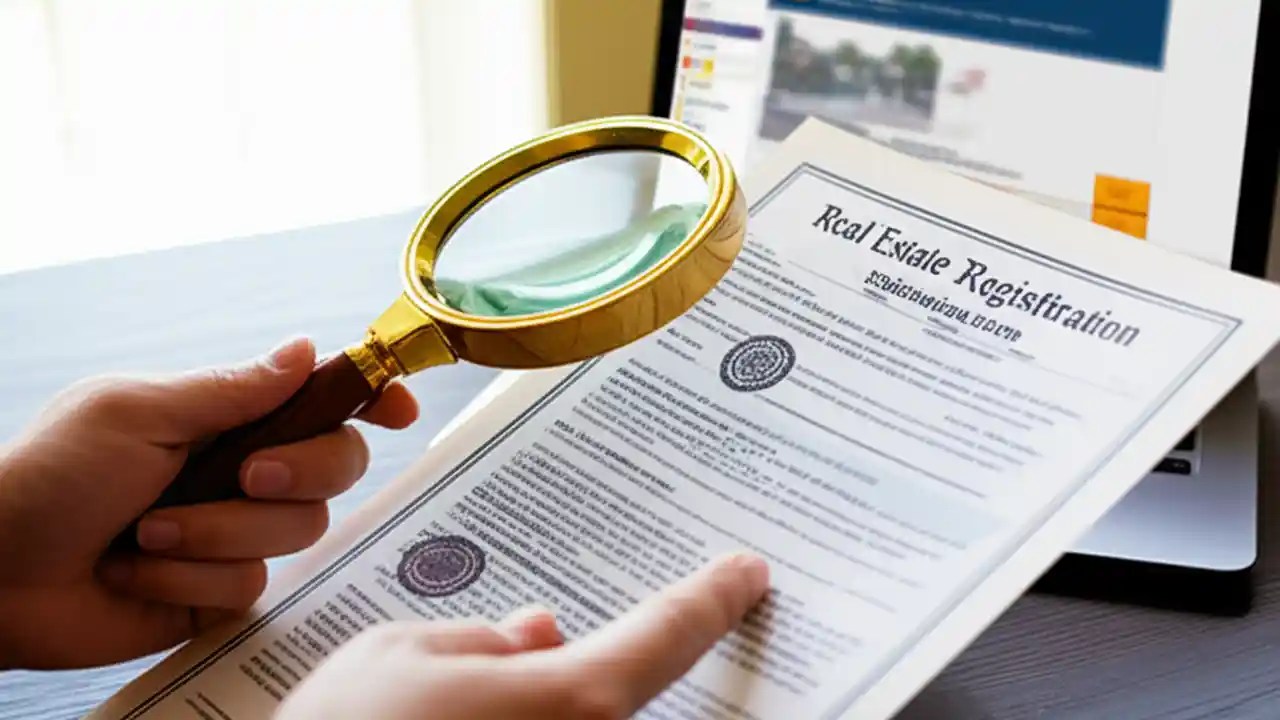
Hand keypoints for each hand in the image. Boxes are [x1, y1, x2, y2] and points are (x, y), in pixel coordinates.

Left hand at [0, 337, 417, 669]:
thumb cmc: (50, 476)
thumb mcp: (137, 414)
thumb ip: (230, 390)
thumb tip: (306, 348)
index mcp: (225, 414)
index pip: (321, 397)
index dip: (372, 398)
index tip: (397, 409)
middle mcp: (242, 468)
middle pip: (338, 464)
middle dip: (300, 471)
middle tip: (244, 475)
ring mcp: (234, 529)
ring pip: (298, 529)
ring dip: (217, 530)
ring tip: (146, 532)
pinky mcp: (218, 587)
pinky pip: (251, 582)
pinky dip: (190, 575)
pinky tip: (136, 570)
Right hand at [276, 553, 768, 719]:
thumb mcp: (398, 653)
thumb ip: (481, 637)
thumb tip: (536, 633)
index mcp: (569, 702)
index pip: (668, 634)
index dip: (713, 597)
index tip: (750, 576)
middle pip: (616, 696)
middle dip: (585, 664)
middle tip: (541, 645)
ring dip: (544, 705)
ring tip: (450, 695)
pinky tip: (460, 714)